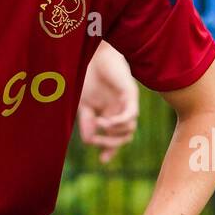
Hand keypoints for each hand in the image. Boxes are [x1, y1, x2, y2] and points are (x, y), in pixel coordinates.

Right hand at [77, 42, 138, 163]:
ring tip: (99, 123)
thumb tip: (90, 142)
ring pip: (129, 130)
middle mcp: (121, 110)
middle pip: (124, 137)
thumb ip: (88, 123)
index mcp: (110, 114)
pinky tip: (106, 121)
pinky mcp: (130, 94)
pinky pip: (131, 115)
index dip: (110, 150)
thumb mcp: (84, 105)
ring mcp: (127, 103)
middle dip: (110, 144)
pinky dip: (119, 122)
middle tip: (96, 141)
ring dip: (114, 132)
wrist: (92, 55)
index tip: (102, 159)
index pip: (116, 138)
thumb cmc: (87, 77)